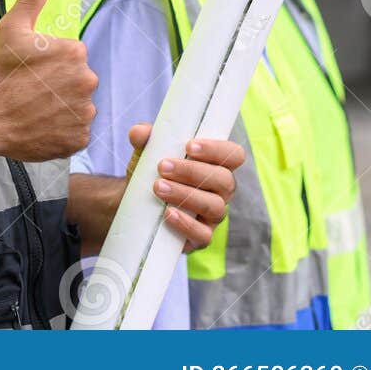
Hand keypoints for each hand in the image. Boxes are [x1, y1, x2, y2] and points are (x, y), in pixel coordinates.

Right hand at [0, 0, 96, 162]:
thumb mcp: (13, 26)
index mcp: (75, 52)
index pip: (70, 56)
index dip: (47, 63)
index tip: (28, 70)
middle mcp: (87, 81)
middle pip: (76, 80)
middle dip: (57, 85)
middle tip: (28, 91)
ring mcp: (84, 113)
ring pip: (76, 106)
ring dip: (60, 108)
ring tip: (32, 109)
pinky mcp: (78, 139)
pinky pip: (74, 131)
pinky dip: (60, 130)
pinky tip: (39, 125)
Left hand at [128, 123, 243, 251]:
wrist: (136, 206)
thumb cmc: (152, 174)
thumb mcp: (146, 153)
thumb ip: (143, 138)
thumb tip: (140, 132)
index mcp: (217, 165)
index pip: (234, 155)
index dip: (217, 150)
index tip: (189, 145)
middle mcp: (221, 191)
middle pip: (224, 180)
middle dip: (192, 171)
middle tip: (163, 166)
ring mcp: (213, 216)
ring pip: (214, 206)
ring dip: (186, 195)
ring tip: (158, 187)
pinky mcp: (201, 238)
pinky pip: (203, 235)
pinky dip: (186, 224)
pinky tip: (168, 213)